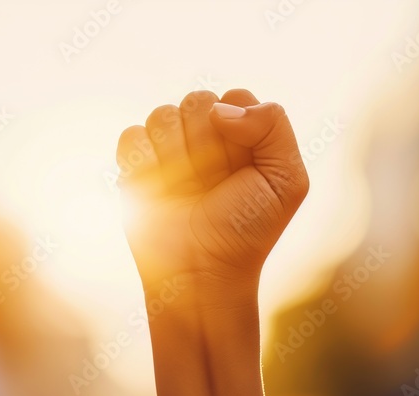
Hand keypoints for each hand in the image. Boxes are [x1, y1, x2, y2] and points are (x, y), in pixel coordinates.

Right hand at [116, 89, 308, 291]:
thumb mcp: (286, 180)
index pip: (234, 98)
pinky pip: (132, 136)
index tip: (242, 169)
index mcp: (242, 135)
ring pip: (162, 115)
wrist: (202, 274)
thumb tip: (220, 109)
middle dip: (207, 144)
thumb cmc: (247, 231)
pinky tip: (159, 192)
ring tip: (187, 191)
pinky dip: (144, 163)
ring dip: (176, 157)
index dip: (238, 130)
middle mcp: (203, 138)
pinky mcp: (134, 166)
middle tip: (213, 185)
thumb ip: (274, 127)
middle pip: (197, 101)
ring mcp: (167, 150)